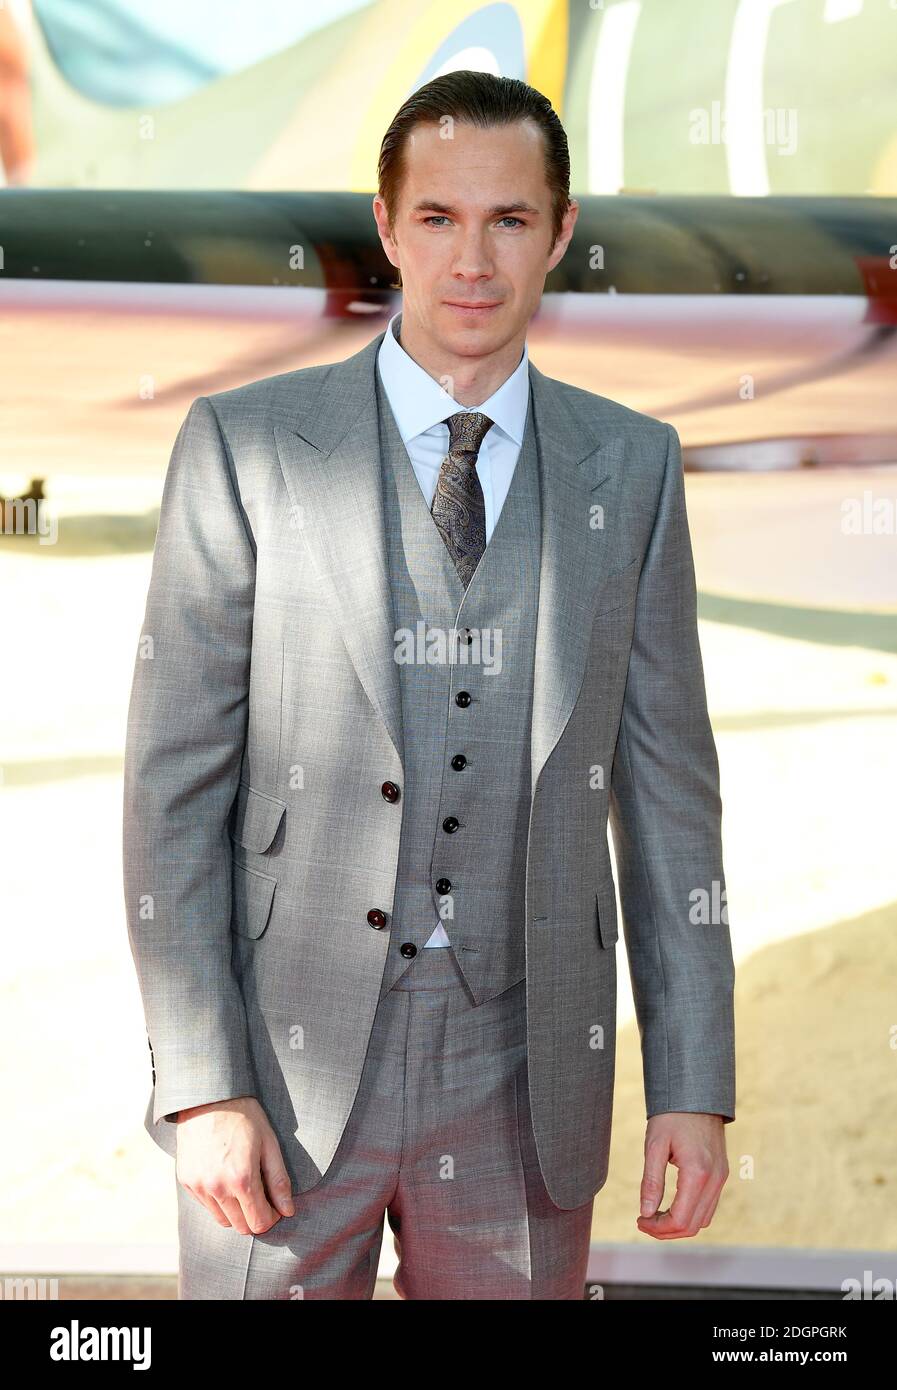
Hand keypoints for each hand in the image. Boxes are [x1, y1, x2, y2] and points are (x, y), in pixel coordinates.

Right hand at [175, 1096, 294, 1233]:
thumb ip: (279, 1181)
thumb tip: (288, 1210)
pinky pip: (206, 1205)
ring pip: (222, 1220)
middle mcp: (217, 1188)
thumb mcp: (269, 1144)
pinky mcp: (186, 1181)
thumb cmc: (243, 1117)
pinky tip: (224, 1178)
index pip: (259, 1223)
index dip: (271, 1218)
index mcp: (242, 1180)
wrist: (208, 1097)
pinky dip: (218, 1201)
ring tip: (243, 1186)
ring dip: (236, 1211)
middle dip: (255, 1216)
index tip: (275, 1207)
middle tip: (261, 1196)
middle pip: (241, 1226)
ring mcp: (199, 1186)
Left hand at [636, 1112, 727, 1238]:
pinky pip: (708, 1206)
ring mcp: (721, 1178)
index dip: (658, 1228)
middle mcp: (715, 1179)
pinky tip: (671, 1205)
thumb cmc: (672, 1116)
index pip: (681, 1220)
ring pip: (703, 1220)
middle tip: (643, 1221)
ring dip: (679, 1225)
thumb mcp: (654, 1144)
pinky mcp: (721, 1174)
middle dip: (666, 1230)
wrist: (696, 1094)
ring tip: (654, 1215)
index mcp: (698, 1173)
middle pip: (693, 1226)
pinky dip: (690, 1213)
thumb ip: (651, 1181)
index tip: (639, 1221)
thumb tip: (645, 1212)